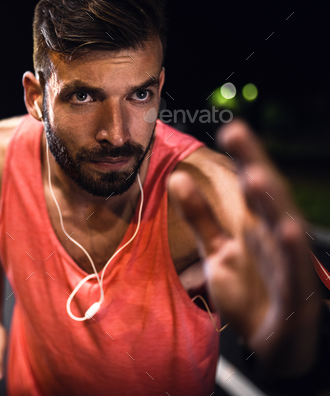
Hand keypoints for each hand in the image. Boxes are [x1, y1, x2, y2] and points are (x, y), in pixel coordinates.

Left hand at [169, 120, 321, 375]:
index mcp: (257, 227)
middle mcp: (274, 240)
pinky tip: (284, 229)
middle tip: (237, 133)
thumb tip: (177, 177)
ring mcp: (287, 267)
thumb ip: (200, 215)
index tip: (231, 128)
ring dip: (271, 202)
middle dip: (254, 166)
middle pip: (267, 199)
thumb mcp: (219, 249)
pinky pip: (292, 273)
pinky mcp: (294, 296)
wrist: (275, 342)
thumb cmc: (251, 290)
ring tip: (257, 175)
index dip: (243, 158)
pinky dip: (289, 252)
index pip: (251, 187)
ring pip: (282, 230)